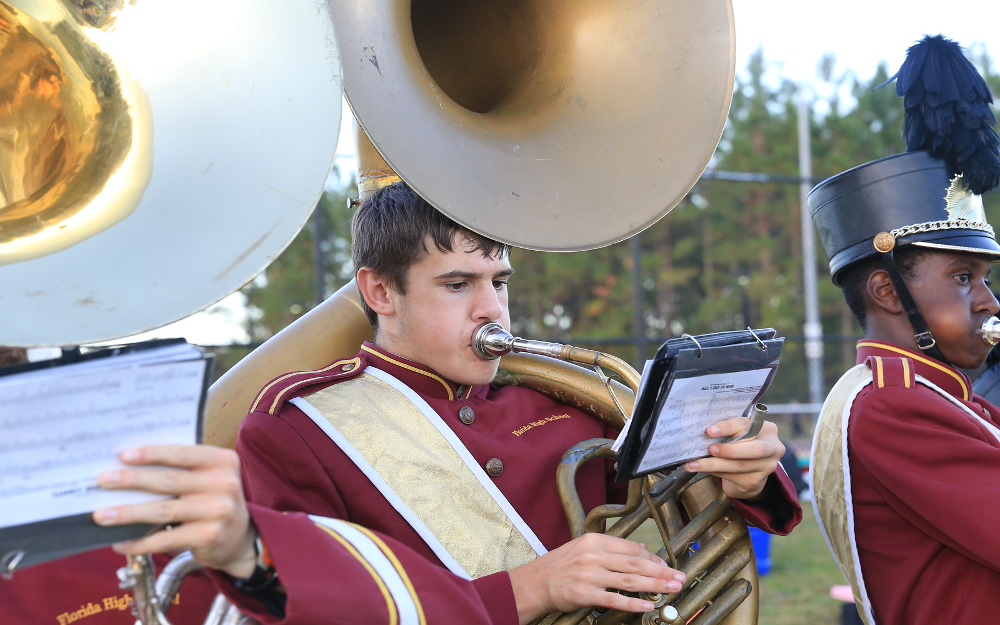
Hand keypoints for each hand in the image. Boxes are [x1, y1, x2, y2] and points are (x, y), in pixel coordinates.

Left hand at [92, 444, 256, 578]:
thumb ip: (180, 470)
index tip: (123, 456)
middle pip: (168, 481)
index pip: (182, 453)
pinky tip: (121, 542)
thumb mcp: (207, 478)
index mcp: (222, 461)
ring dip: (128, 513)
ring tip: (102, 515)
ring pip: (163, 510)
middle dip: (131, 481)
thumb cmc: (212, 499)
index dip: (151, 454)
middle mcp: (224, 483)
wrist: (239, 537)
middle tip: (103, 481)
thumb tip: (127, 468)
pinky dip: (140, 542)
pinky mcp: (209, 536)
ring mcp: (218, 511)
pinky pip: (166, 539)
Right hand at [507, 533, 684, 624]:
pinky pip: (614, 600)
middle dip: (661, 571)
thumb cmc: (560, 566)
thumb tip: (639, 549)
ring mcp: (589, 575)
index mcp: (594, 541)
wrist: (534, 582)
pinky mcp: (585, 594)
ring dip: (654, 585)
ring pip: (629, 581)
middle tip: (678, 577)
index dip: (653, 557)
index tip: (667, 565)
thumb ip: (611, 548)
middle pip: (635, 564)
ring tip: (671, 589)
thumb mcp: (583, 548)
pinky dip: (633, 603)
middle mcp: (593, 555)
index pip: (631, 548)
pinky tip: (647, 605)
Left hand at [684, 418, 784, 500]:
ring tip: (694, 464)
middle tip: (710, 449)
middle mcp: (773, 448)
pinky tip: (703, 469)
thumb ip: (729, 431)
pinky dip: (716, 472)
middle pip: (754, 450)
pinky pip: (733, 477)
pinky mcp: (756, 482)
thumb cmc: (741, 444)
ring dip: (713, 465)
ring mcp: (767, 467)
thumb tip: (705, 432)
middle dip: (729, 450)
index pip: (746, 426)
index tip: (710, 431)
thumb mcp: (738, 433)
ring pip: (739, 466)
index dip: (727, 428)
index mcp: (768, 430)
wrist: (749, 469)